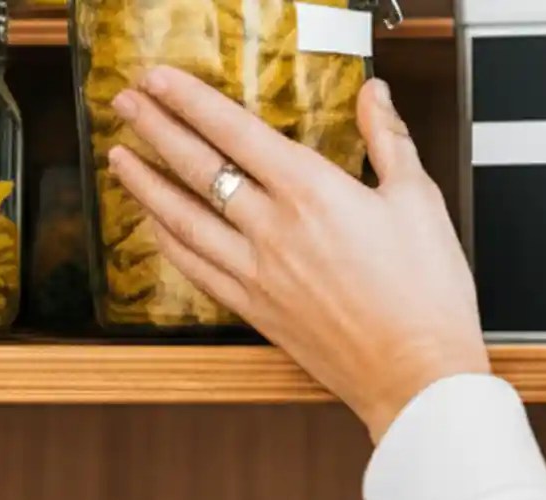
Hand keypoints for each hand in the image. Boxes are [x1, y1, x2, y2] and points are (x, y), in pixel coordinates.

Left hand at [108, 66, 488, 441]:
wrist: (416, 374)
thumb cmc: (425, 293)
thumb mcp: (418, 200)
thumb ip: (389, 140)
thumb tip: (374, 95)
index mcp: (313, 192)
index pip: (235, 131)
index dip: (190, 100)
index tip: (160, 79)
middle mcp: (273, 229)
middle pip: (198, 168)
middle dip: (155, 130)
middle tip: (126, 104)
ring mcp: (257, 272)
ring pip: (184, 220)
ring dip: (146, 187)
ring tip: (119, 161)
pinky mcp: (255, 310)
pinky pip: (197, 270)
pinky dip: (169, 244)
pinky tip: (155, 228)